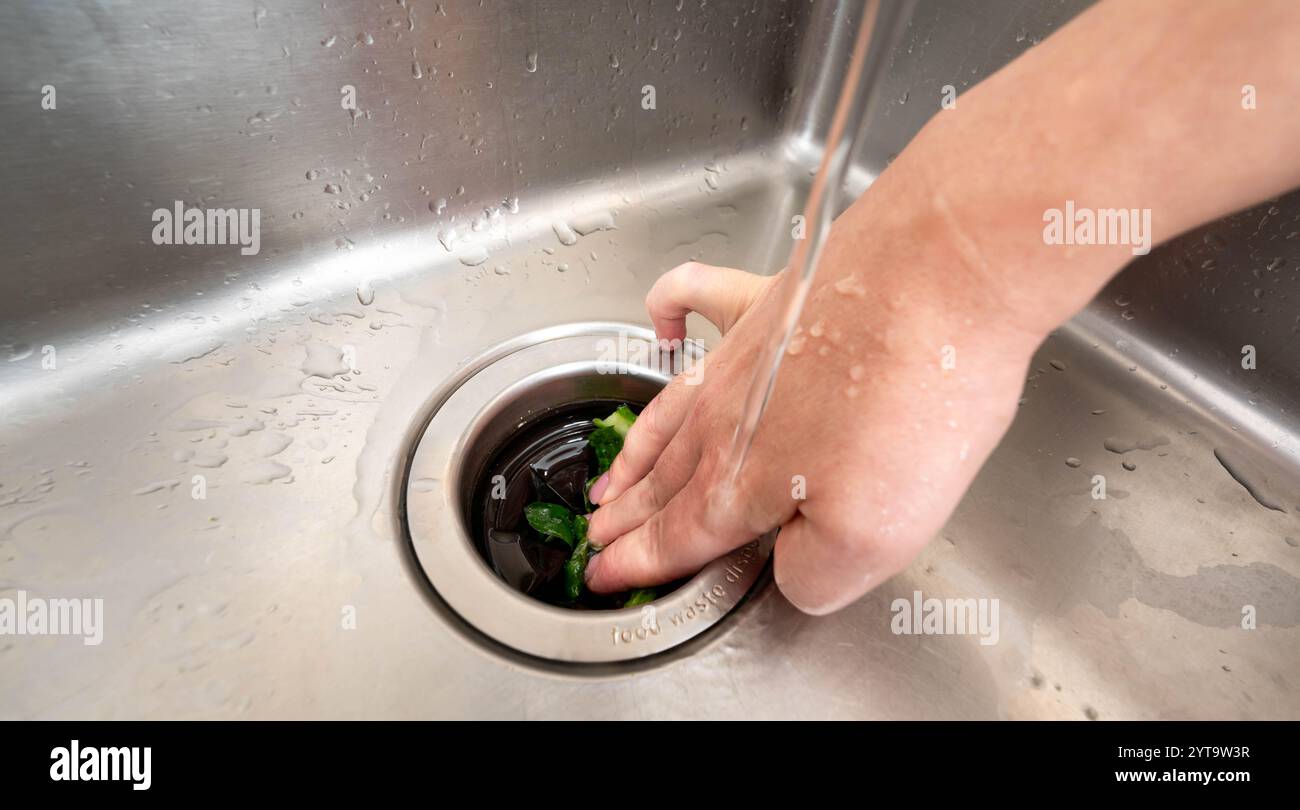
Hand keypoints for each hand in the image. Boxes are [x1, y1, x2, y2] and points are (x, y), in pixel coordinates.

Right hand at [584, 160, 1044, 613]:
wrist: (941, 276)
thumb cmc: (912, 397)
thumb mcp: (871, 537)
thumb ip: (813, 575)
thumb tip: (789, 575)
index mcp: (743, 482)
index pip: (677, 538)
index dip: (639, 565)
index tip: (605, 576)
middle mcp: (727, 419)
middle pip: (666, 482)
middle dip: (628, 517)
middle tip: (598, 535)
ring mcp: (744, 354)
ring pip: (670, 415)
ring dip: (637, 453)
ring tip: (613, 479)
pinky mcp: (774, 298)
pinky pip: (696, 295)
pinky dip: (667, 309)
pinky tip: (661, 318)